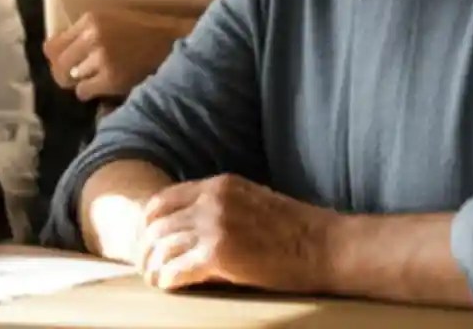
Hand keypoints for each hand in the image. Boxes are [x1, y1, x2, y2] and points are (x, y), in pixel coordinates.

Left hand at [43, 9, 186, 101]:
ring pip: (71, 78)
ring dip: (79, 82)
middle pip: (59, 64)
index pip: (52, 44)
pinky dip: (90, 92)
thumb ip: (83, 31)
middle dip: (63, 74)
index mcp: (89, 19)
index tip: (60, 62)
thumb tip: (56, 50)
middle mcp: (92, 36)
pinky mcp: (111, 78)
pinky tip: (101, 86)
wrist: (171, 42)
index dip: (53, 57)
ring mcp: (101, 58)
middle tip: (72, 78)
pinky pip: (84, 91)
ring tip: (92, 79)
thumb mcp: (109, 19)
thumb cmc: (140, 30)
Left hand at [136, 174, 336, 293]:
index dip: (148, 224)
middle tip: (145, 266)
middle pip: (158, 224)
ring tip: (154, 279)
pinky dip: (168, 279)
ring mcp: (214, 225)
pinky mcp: (219, 254)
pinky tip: (168, 286)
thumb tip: (192, 227)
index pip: (164, 199)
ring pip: (163, 246)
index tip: (147, 241)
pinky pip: (177, 268)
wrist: (327, 247)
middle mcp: (212, 200)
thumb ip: (221, 207)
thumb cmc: (298, 230)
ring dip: (154, 266)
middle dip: (146, 247)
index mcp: (219, 185)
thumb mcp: (253, 202)